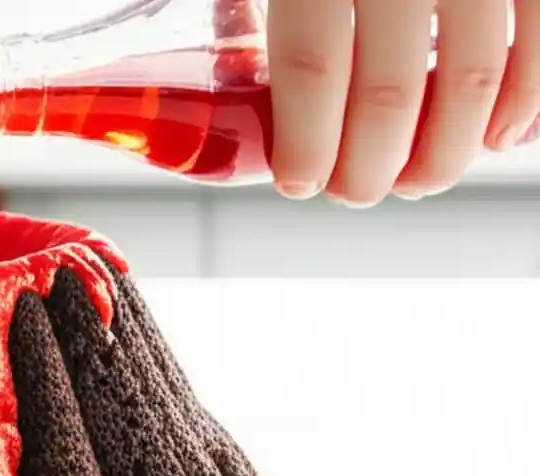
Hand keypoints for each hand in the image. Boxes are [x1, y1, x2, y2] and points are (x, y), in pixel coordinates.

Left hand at [268, 0, 537, 204]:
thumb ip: (247, 9)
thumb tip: (231, 76)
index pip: (312, 66)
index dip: (307, 141)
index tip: (300, 182)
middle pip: (388, 89)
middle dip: (368, 164)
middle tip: (353, 192)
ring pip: (470, 77)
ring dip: (442, 151)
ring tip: (416, 181)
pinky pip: (538, 36)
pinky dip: (523, 98)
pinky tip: (496, 138)